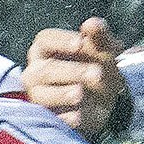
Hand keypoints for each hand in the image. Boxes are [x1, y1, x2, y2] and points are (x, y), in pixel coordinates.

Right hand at [24, 17, 125, 139]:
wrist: (107, 101)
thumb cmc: (97, 66)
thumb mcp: (103, 50)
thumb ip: (99, 36)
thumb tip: (92, 24)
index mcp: (45, 48)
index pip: (46, 40)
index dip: (62, 41)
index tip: (80, 43)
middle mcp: (36, 71)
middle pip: (46, 69)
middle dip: (72, 71)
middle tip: (97, 74)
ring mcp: (38, 96)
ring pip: (42, 95)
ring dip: (63, 94)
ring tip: (81, 93)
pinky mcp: (47, 118)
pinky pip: (53, 118)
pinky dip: (66, 117)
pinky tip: (80, 115)